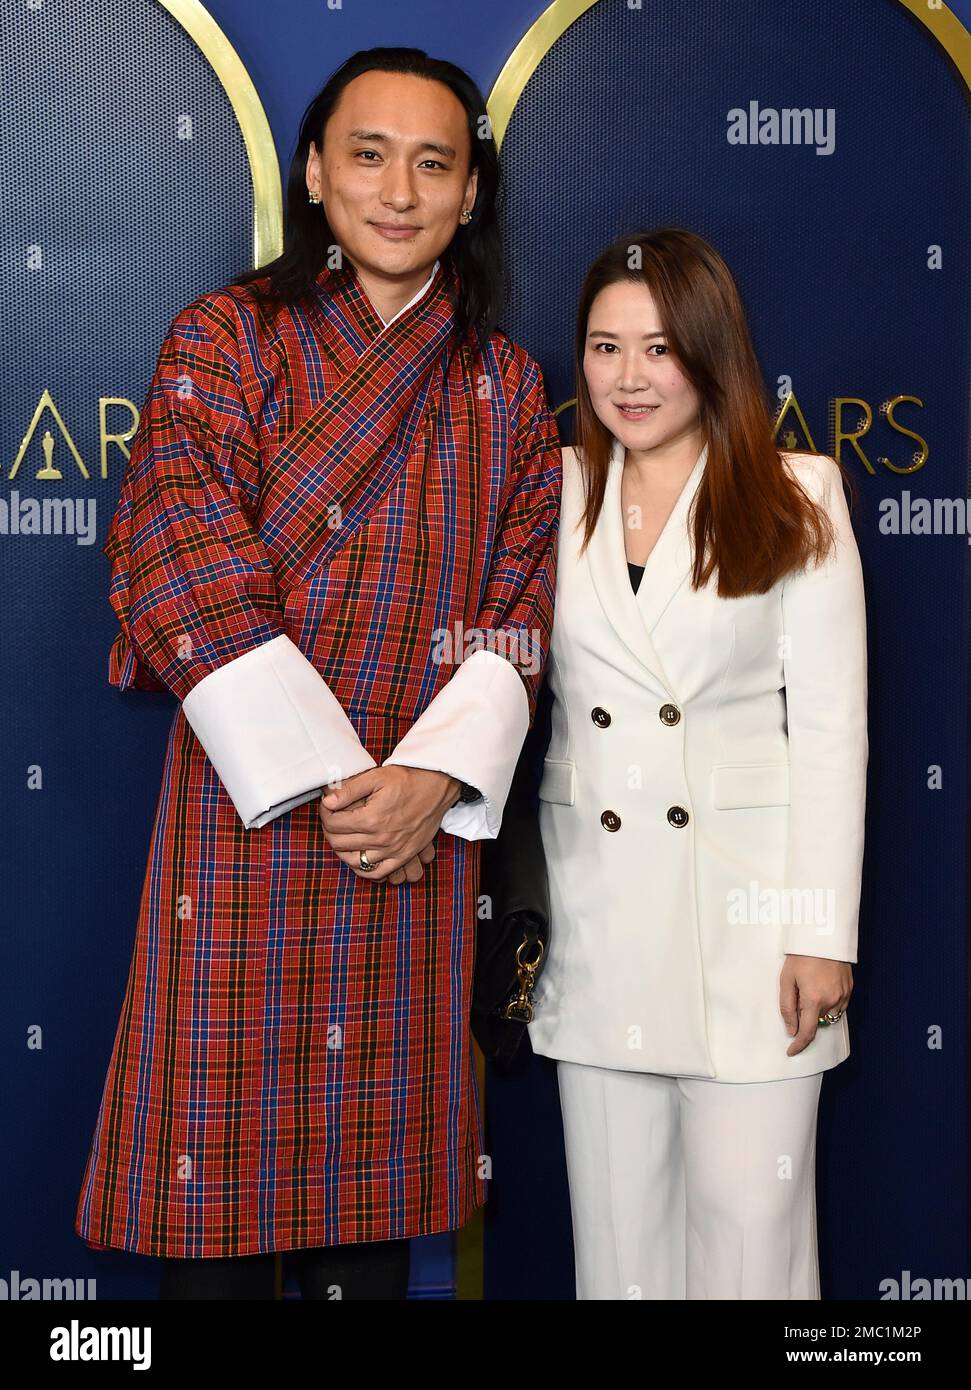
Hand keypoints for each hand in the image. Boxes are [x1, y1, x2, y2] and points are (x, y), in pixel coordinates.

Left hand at [318, 765, 459, 880]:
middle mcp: (381, 838)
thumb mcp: (376, 777)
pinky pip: (377, 872)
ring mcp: (393, 850)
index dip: (324, 813)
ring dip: (342, 851)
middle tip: (331, 819)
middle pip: (339, 843)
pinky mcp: (404, 855)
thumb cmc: (408, 779)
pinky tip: (358, 856)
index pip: (333, 824)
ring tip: (341, 837)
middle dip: (329, 830)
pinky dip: (363, 868)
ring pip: (354, 861)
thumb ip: (349, 790)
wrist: (437, 786)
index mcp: (371, 818)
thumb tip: (327, 801)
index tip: (327, 805)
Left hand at [780, 955, 853, 1055]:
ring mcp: (843, 996)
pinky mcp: (850, 989)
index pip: (807, 1032)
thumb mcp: (786, 980)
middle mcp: (832, 1001)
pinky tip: (821, 988)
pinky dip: (829, 1004)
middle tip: (799, 998)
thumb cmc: (801, 956)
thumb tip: (791, 1030)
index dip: (799, 1045)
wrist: (823, 937)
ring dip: (819, 1012)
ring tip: (810, 989)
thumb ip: (787, 1007)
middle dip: (807, 1019)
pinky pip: (839, 1006)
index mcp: (814, 1000)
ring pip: (829, 1016)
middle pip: (818, 1023)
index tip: (791, 1052)